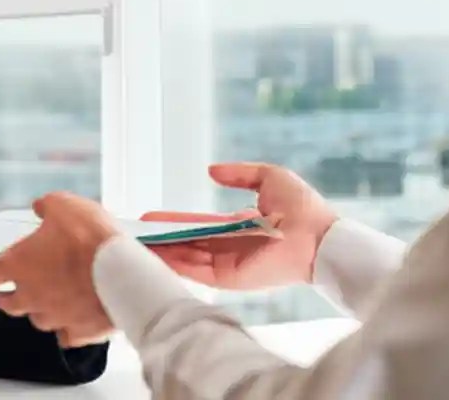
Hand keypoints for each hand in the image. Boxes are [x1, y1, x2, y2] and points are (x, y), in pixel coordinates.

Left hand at [0, 192, 119, 348]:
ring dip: (41, 306)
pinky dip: (68, 325)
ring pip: (37, 317)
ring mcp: (53, 317)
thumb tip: (42, 206)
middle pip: (7, 303)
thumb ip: (48, 205)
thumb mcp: (66, 205)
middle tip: (14, 284)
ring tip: (54, 292)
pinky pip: (66, 333)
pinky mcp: (77, 332)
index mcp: (19, 265)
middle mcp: (31, 295)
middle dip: (7, 294)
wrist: (127, 275)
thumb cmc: (94, 242)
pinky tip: (76, 313)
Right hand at [144, 162, 336, 290]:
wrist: (318, 235)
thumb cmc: (301, 206)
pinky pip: (195, 272)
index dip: (174, 221)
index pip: (197, 225)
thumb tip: (211, 171)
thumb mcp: (269, 177)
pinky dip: (173, 264)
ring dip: (160, 251)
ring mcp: (227, 264)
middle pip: (186, 243)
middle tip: (131, 232)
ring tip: (132, 243)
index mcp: (238, 226)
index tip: (149, 217)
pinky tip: (152, 255)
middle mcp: (229, 247)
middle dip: (159, 238)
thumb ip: (240, 174)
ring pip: (185, 257)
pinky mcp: (229, 278)